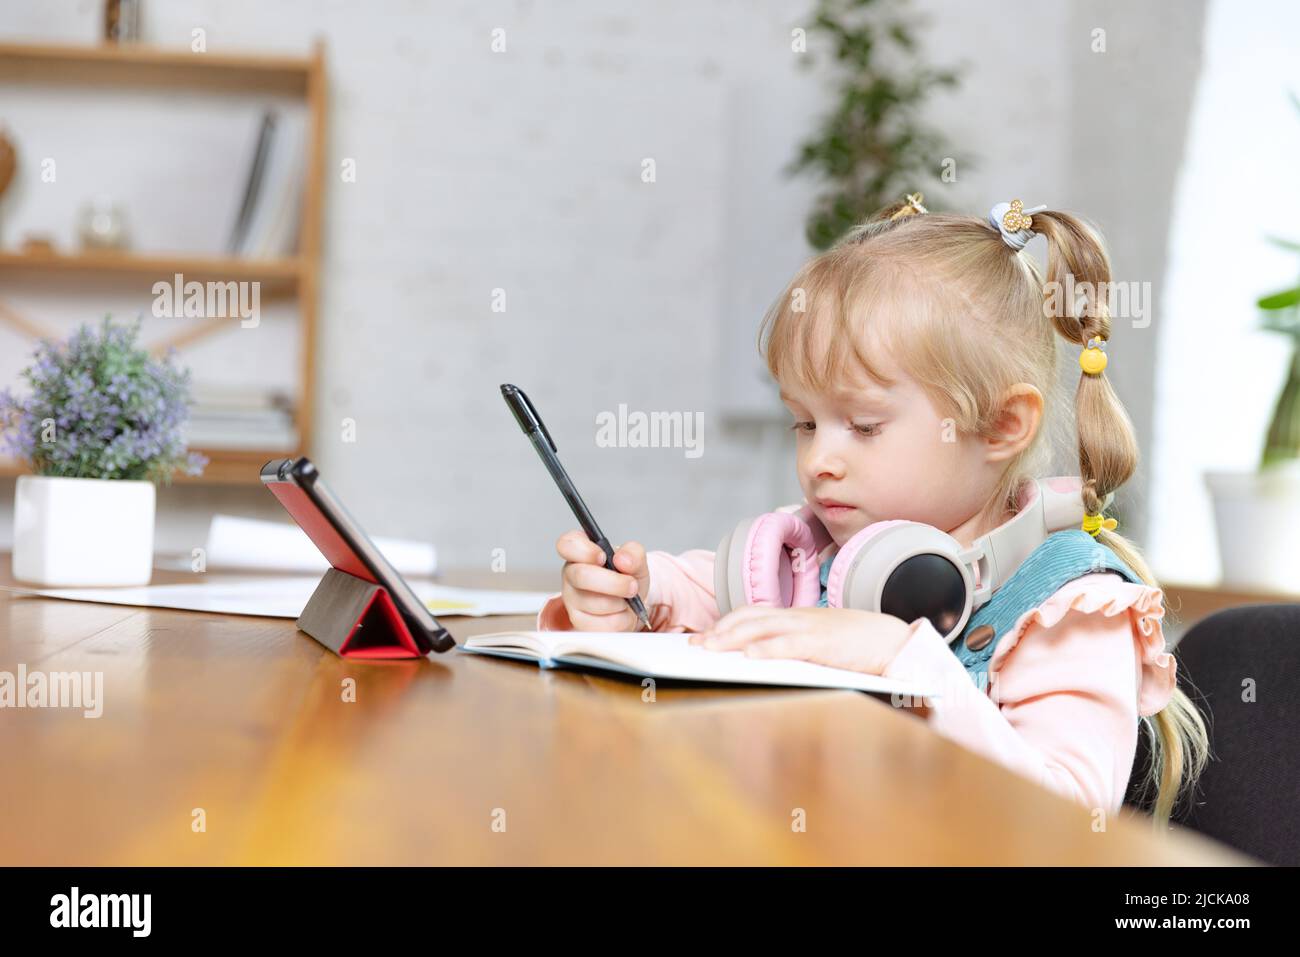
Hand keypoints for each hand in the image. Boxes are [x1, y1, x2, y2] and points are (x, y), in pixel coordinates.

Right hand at [555, 529, 650, 632]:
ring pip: (595, 603)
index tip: (603, 556)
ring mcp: (572, 599)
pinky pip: (602, 624)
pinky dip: (621, 619)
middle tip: (632, 585)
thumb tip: (623, 559)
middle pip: (582, 576)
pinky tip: (621, 612)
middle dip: (614, 582)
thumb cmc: (626, 576)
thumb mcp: (635, 560)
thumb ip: (633, 553)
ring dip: (621, 603)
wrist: (632, 603)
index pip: (567, 544)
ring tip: (626, 599)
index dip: (583, 550)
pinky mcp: (579, 622)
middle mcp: (570, 574)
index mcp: (579, 552)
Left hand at [689, 606, 912, 674]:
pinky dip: (766, 649)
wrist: (894, 640)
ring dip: (731, 638)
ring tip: (710, 649)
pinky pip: (788, 645)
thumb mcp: (820, 641)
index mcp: (797, 616)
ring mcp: (809, 628)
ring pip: (761, 628)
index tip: (705, 637)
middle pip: (749, 618)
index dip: (726, 624)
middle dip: (719, 631)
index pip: (752, 614)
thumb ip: (794, 646)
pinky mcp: (822, 643)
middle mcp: (798, 617)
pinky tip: (749, 657)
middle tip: (696, 645)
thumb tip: (763, 660)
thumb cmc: (858, 644)